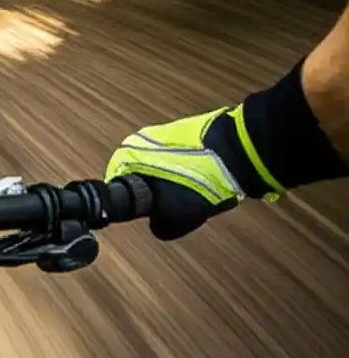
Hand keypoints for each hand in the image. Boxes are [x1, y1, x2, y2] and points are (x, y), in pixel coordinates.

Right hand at [105, 106, 279, 239]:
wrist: (241, 152)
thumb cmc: (202, 179)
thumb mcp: (174, 218)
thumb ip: (159, 226)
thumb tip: (160, 226)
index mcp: (128, 153)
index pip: (116, 185)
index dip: (133, 204)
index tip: (149, 213)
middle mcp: (141, 138)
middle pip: (141, 177)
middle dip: (156, 192)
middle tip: (174, 206)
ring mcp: (166, 132)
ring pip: (162, 169)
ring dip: (175, 182)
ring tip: (196, 194)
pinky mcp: (188, 131)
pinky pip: (181, 159)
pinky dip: (190, 171)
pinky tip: (207, 180)